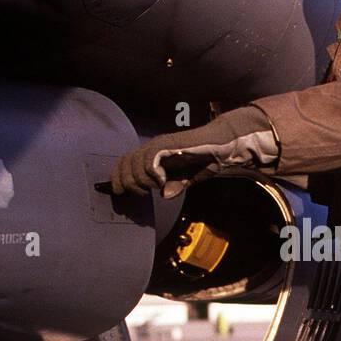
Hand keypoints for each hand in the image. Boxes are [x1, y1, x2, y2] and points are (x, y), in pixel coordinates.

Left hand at [110, 106, 279, 196]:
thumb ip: (175, 185)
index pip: (125, 162)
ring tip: (156, 185)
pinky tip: (162, 180)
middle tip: (142, 193)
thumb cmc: (206, 159)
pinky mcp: (168, 145)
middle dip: (127, 182)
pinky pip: (150, 160)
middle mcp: (152, 147)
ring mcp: (159, 145)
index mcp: (153, 154)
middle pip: (125, 162)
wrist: (222, 147)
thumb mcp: (188, 178)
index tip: (120, 192)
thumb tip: (164, 195)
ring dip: (141, 180)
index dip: (118, 177)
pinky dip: (152, 173)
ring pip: (135, 163)